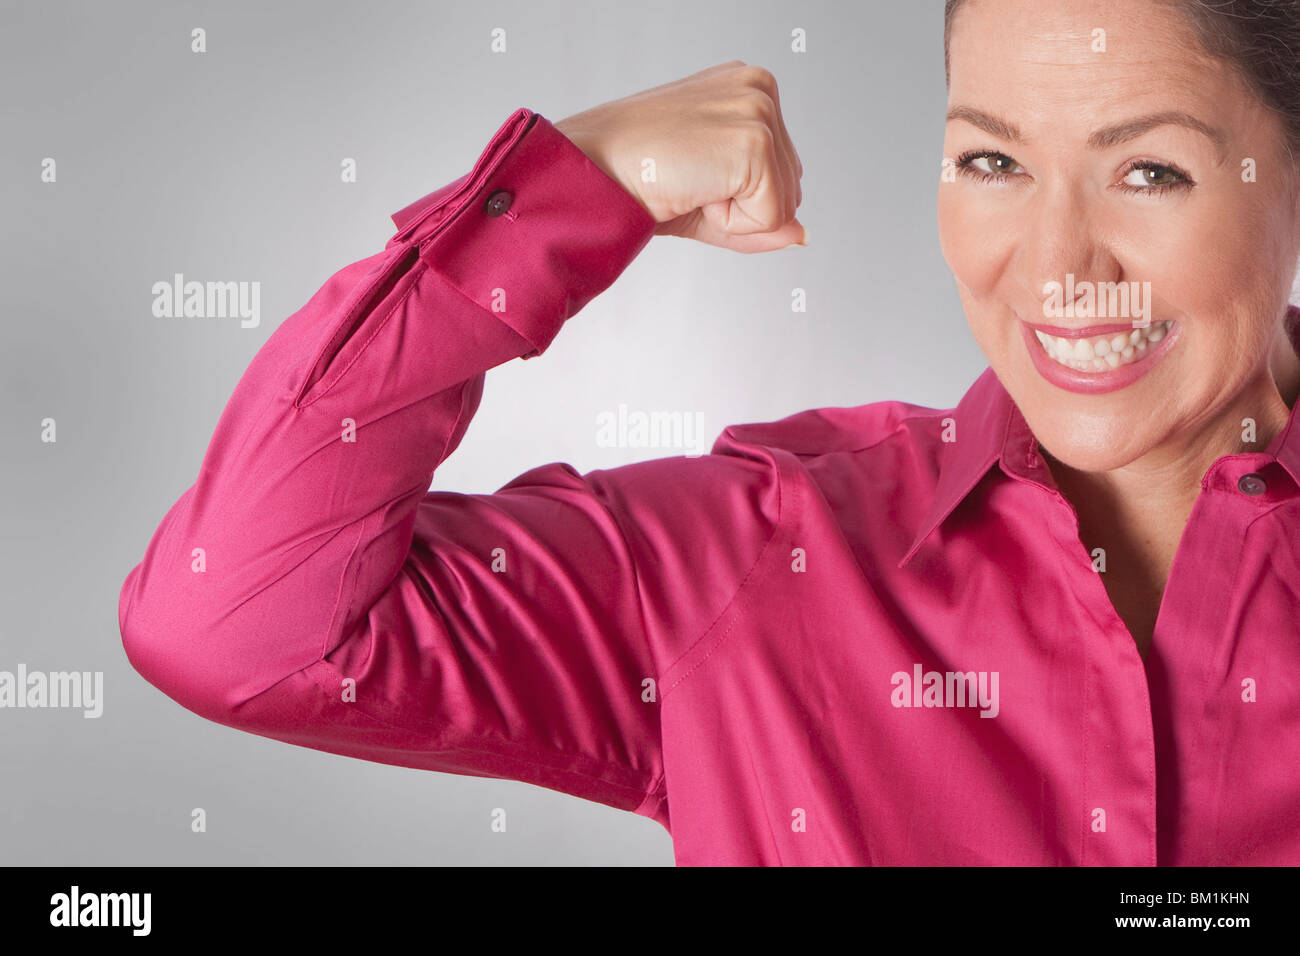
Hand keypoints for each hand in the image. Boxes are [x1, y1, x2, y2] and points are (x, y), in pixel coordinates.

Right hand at [555, 61, 806, 252]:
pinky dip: (729, 222)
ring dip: (732, 214)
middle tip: (684, 181)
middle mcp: (759, 89)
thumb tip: (802, 234)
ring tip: (686, 182)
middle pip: (791, 190)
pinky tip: (691, 188)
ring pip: (783, 206)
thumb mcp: (708, 200)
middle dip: (739, 207)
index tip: (688, 173)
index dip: (735, 197)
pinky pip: (769, 218)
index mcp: (748, 89)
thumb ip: (760, 215)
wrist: (587, 170)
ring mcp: (758, 112)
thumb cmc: (631, 176)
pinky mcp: (754, 143)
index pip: (781, 173)